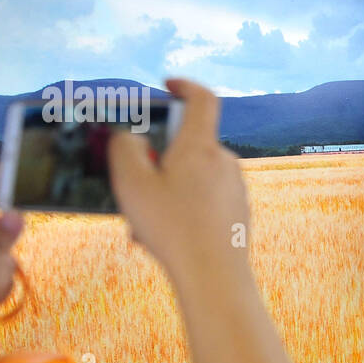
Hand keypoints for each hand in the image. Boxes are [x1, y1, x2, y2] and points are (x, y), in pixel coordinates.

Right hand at [108, 78, 249, 285]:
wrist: (215, 276)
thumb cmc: (172, 228)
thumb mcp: (132, 184)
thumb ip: (125, 149)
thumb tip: (131, 136)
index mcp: (201, 147)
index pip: (202, 99)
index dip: (185, 86)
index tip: (168, 85)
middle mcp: (224, 161)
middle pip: (188, 146)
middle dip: (158, 162)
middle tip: (134, 187)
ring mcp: (235, 188)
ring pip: (193, 178)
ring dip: (166, 192)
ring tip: (144, 225)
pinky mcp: (238, 212)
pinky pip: (205, 200)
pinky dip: (183, 210)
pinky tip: (165, 239)